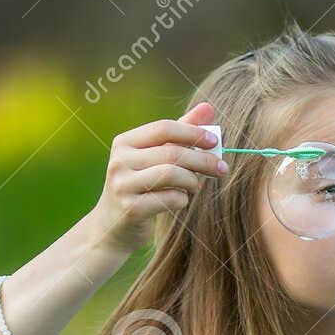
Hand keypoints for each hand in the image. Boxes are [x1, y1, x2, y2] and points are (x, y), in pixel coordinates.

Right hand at [87, 100, 228, 256]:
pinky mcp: (131, 209)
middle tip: (222, 169)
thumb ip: (181, 133)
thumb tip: (209, 108)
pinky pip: (171, 199)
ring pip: (172, 174)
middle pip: (172, 152)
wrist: (113, 227)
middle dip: (203, 160)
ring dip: (193, 181)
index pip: (164, 128)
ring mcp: (123, 185)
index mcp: (125, 142)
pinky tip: (181, 200)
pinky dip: (183, 199)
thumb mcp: (156, 157)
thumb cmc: (142, 187)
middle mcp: (120, 160)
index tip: (215, 143)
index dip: (193, 133)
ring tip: (196, 186)